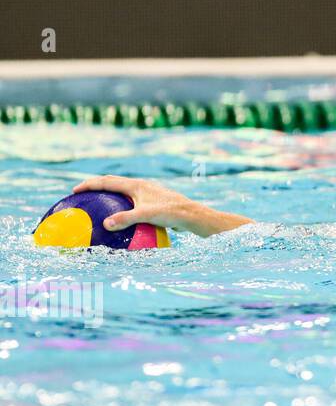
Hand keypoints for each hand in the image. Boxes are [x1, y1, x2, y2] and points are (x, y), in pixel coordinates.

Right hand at [72, 175, 251, 237]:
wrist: (192, 215)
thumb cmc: (171, 213)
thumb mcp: (146, 215)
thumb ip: (125, 219)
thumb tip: (105, 224)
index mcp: (137, 185)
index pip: (108, 182)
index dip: (90, 184)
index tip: (74, 190)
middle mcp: (141, 186)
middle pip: (113, 183)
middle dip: (95, 187)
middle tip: (80, 195)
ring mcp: (147, 194)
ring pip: (122, 192)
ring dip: (108, 196)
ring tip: (95, 207)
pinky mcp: (152, 203)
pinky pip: (130, 204)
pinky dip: (120, 209)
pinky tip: (118, 223)